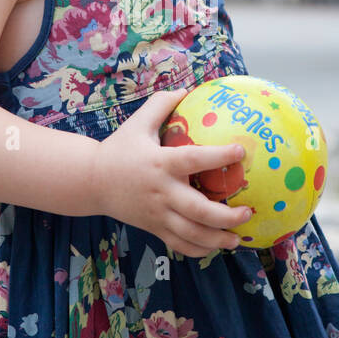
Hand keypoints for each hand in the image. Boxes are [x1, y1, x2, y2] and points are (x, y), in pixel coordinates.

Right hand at [94, 86, 251, 257]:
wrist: (91, 182)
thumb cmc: (119, 149)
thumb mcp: (137, 122)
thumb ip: (161, 104)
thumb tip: (188, 88)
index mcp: (160, 163)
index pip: (194, 160)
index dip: (219, 156)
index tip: (241, 151)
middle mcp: (161, 192)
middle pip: (198, 210)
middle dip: (226, 216)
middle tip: (247, 211)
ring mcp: (157, 214)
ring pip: (191, 234)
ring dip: (217, 239)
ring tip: (238, 237)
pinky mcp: (154, 228)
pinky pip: (179, 244)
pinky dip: (199, 249)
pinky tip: (216, 245)